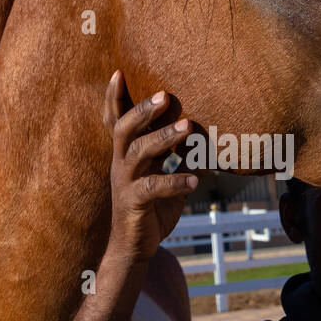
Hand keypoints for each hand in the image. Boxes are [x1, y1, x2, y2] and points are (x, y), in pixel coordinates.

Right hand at [103, 70, 197, 261]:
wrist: (135, 249)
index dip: (114, 98)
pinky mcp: (132, 204)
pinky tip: (196, 181)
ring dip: (162, 138)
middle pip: (123, 130)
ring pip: (137, 153)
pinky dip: (175, 182)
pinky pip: (152, 188)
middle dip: (142, 111)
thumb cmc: (153, 211)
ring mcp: (124, 184)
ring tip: (188, 127)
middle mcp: (121, 164)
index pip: (116, 121)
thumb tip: (206, 138)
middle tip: (165, 96)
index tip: (119, 71)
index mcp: (127, 155)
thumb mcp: (173, 181)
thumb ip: (185, 160)